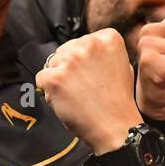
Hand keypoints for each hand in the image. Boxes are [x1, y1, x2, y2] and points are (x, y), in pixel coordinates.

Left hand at [36, 29, 142, 153]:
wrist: (115, 127)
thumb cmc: (118, 101)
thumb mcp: (123, 66)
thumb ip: (104, 53)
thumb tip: (83, 50)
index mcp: (109, 38)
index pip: (83, 40)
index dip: (85, 59)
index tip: (93, 73)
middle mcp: (90, 44)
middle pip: (66, 49)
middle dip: (70, 66)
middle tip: (84, 86)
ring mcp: (71, 60)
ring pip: (52, 63)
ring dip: (60, 77)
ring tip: (77, 94)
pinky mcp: (55, 77)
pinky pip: (41, 78)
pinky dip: (49, 90)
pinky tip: (66, 99)